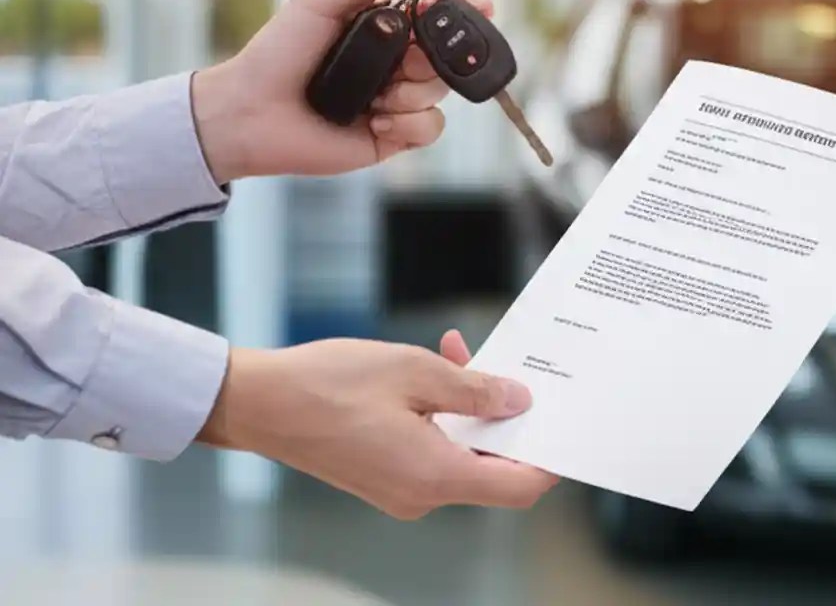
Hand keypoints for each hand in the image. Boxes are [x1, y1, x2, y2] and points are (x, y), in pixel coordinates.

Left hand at [190, 0, 495, 183]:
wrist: (254, 112)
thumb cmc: (280, 52)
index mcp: (387, 26)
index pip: (443, 13)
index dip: (469, 5)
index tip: (479, 1)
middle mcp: (398, 62)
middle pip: (449, 55)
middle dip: (429, 58)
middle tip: (401, 62)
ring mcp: (399, 100)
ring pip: (441, 93)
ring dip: (410, 93)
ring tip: (374, 98)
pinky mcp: (396, 137)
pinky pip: (431, 128)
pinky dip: (406, 124)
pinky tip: (373, 123)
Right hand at [197, 331, 558, 518]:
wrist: (258, 402)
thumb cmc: (329, 385)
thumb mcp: (416, 372)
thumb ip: (476, 390)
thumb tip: (519, 401)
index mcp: (436, 476)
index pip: (518, 487)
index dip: (547, 459)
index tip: (562, 424)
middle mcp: (422, 495)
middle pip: (492, 468)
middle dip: (505, 417)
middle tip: (507, 368)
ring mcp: (401, 490)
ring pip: (461, 453)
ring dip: (470, 409)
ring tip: (460, 354)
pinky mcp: (383, 477)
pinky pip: (432, 451)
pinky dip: (443, 417)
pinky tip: (434, 372)